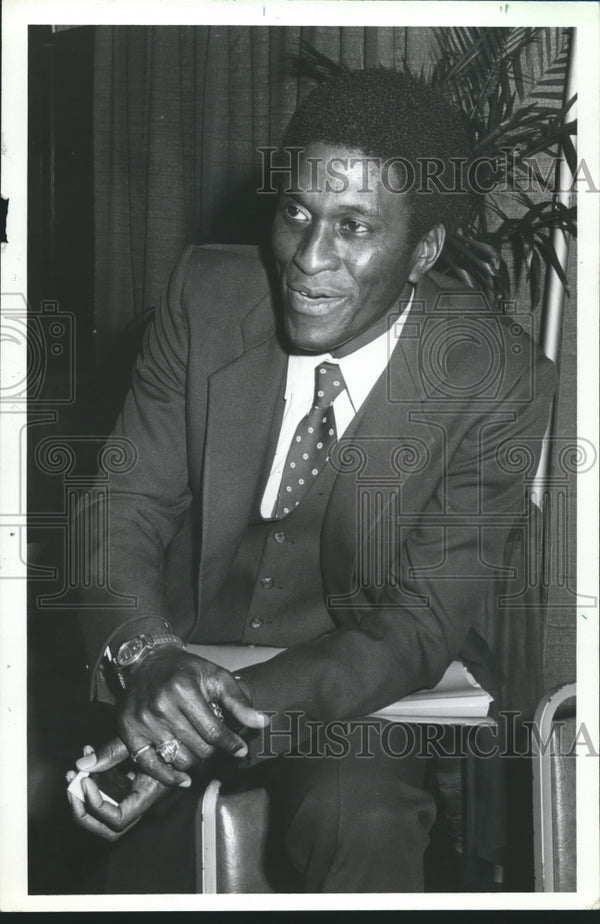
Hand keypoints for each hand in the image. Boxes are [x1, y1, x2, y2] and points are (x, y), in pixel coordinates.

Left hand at [66, 739, 169, 841]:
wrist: (180, 733)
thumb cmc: (165, 740)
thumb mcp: (139, 743)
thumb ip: (111, 753)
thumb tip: (82, 763)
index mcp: (146, 797)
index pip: (117, 819)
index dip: (98, 806)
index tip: (86, 782)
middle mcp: (138, 802)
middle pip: (107, 827)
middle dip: (83, 811)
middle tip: (72, 789)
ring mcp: (131, 795)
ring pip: (102, 811)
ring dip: (82, 794)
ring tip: (73, 773)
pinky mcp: (127, 784)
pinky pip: (105, 789)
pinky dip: (92, 776)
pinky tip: (87, 753)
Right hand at [113, 648, 268, 786]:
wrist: (148, 662)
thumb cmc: (186, 671)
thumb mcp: (216, 677)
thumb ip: (239, 702)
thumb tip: (262, 723)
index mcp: (183, 689)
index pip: (214, 731)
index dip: (231, 744)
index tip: (240, 750)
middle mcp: (161, 706)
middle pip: (198, 748)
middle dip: (214, 751)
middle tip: (217, 745)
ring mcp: (143, 721)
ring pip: (179, 759)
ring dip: (195, 762)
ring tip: (200, 750)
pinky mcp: (129, 731)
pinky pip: (150, 765)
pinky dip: (169, 777)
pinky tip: (184, 779)